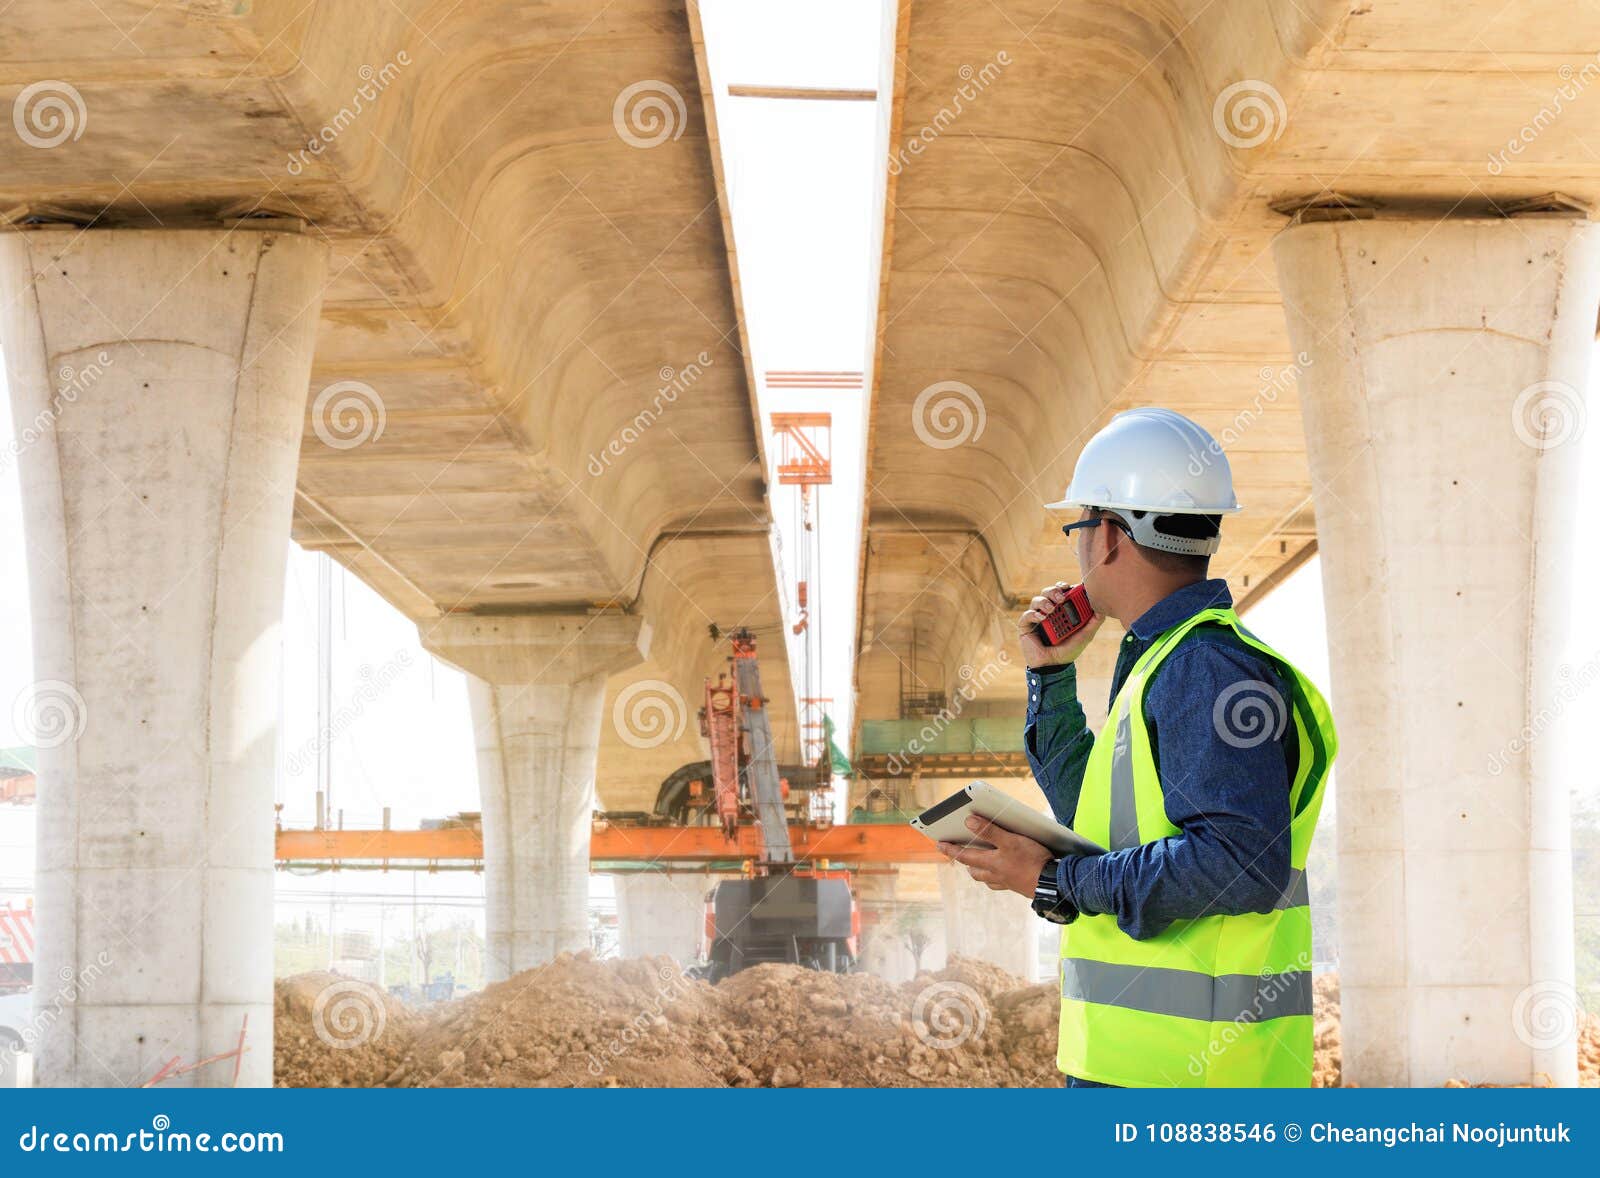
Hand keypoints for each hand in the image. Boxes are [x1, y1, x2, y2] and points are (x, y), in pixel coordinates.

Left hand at [938, 815, 1053, 895]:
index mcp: (991, 863)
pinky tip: (1003, 871)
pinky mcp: (1018, 886)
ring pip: (986, 878)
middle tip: (960, 855)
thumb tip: (969, 822)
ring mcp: (1006, 882)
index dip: (951, 849)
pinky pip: (1001, 883)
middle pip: (974, 870)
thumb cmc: (1032, 861)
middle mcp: (996, 875)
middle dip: (966, 862)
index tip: (939, 844)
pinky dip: (997, 877)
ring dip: (980, 871)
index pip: (964, 856)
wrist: (1052, 883)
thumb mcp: (1010, 841)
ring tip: (979, 862)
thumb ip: (990, 831)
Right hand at [1018, 581, 1104, 668]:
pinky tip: (1042, 618)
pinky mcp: (1026, 625)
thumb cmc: (1068, 650)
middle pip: (1048, 592)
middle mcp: (1049, 611)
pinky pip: (1027, 615)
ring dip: (1044, 601)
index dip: (1065, 587)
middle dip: (1054, 590)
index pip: (1062, 592)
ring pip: (1036, 600)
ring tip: (1051, 609)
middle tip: (1061, 597)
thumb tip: (1102, 609)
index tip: (1071, 587)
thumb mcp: (1085, 636)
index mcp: (1062, 610)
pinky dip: (1034, 614)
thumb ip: (1093, 622)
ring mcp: (1037, 617)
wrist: (1053, 666)